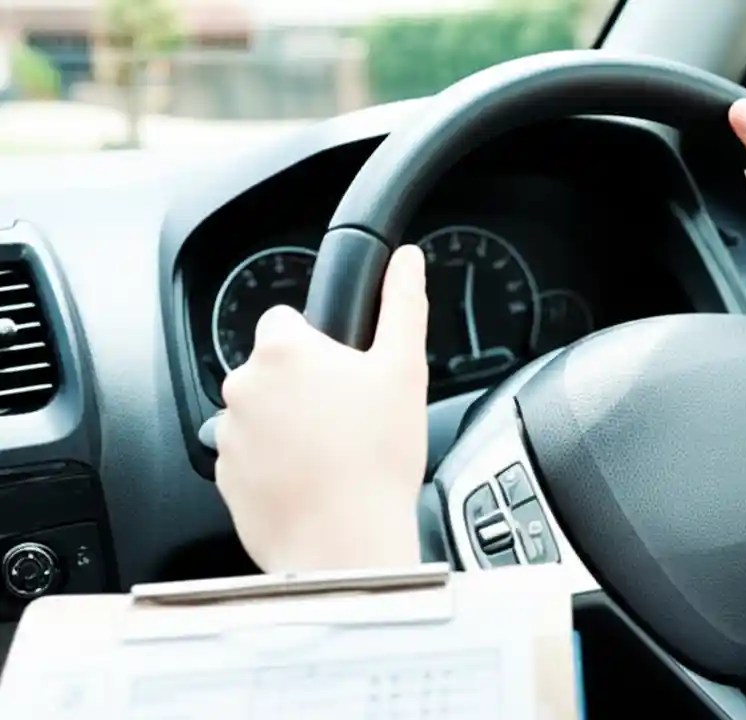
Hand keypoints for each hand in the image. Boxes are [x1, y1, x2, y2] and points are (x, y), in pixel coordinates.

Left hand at [215, 245, 428, 571]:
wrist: (345, 544)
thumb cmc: (376, 460)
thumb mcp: (403, 371)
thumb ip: (402, 305)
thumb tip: (407, 261)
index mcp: (282, 351)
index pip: (286, 321)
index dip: (321, 344)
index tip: (346, 374)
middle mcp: (243, 385)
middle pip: (274, 369)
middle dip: (305, 386)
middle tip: (348, 418)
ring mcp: (228, 433)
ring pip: (262, 412)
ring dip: (288, 424)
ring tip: (332, 453)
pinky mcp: (224, 475)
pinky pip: (250, 454)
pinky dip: (275, 462)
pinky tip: (312, 478)